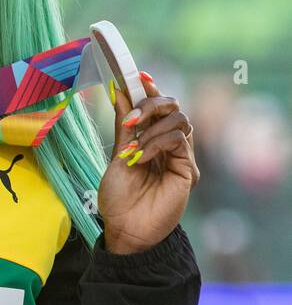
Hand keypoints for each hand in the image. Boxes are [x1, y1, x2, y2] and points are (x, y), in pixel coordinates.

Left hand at [98, 70, 199, 253]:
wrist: (125, 229)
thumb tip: (120, 92)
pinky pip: (179, 140)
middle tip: (131, 118)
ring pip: (180, 119)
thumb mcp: (116, 155)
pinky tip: (141, 158)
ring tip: (132, 147)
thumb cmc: (118, 197)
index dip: (151, 89)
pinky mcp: (188, 170)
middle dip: (151, 103)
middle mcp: (168, 145)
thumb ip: (124, 126)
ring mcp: (181, 157)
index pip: (157, 107)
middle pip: (173, 107)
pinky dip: (157, 143)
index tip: (139, 75)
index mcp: (150, 140)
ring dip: (152, 127)